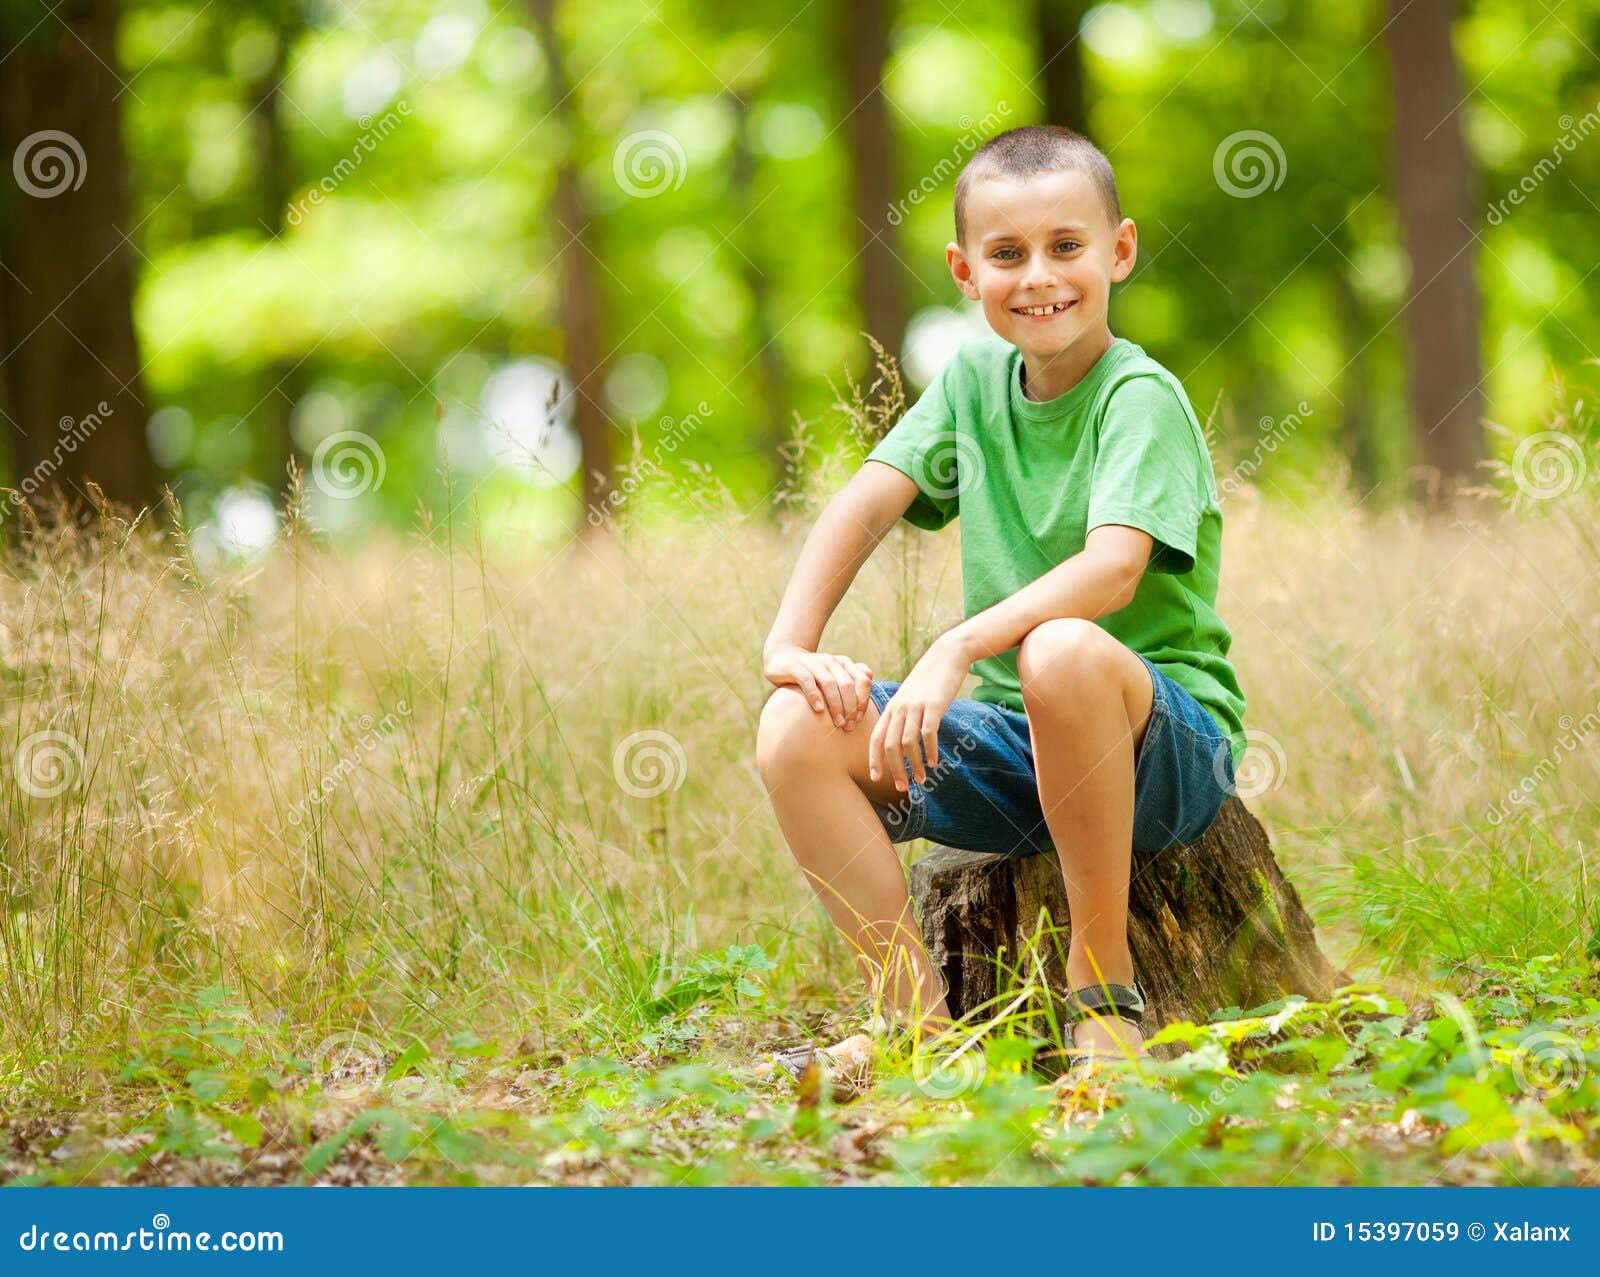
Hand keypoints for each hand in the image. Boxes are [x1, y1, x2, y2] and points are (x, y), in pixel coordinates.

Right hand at [763, 643, 873, 730]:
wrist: (782, 658)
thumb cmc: (813, 675)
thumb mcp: (834, 676)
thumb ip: (853, 679)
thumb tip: (869, 682)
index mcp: (844, 663)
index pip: (862, 680)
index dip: (863, 701)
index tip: (858, 721)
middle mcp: (830, 661)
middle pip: (847, 685)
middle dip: (850, 708)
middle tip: (848, 727)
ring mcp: (813, 663)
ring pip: (829, 684)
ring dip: (836, 705)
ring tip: (837, 723)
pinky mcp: (796, 667)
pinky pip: (807, 681)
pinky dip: (814, 695)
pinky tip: (818, 710)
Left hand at [869, 635, 969, 791]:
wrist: (946, 655)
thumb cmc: (928, 679)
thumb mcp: (909, 696)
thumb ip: (902, 714)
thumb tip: (901, 739)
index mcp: (891, 708)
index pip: (876, 738)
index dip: (874, 759)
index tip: (876, 778)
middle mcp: (899, 708)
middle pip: (890, 745)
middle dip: (894, 769)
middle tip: (902, 787)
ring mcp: (916, 706)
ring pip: (909, 743)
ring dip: (914, 765)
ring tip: (921, 780)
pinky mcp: (933, 705)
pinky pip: (928, 733)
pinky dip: (930, 750)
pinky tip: (934, 762)